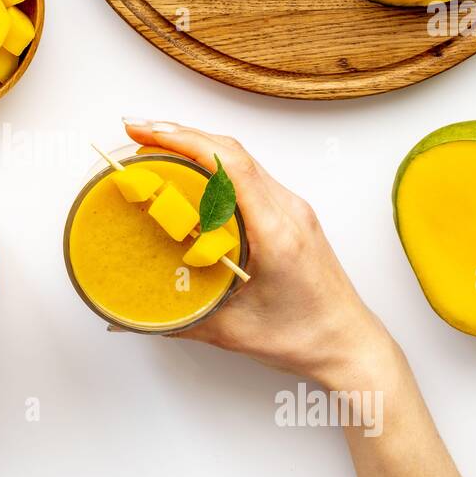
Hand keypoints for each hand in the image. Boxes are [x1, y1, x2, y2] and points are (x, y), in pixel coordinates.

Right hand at [123, 119, 397, 389]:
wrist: (347, 343)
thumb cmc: (304, 337)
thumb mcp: (230, 332)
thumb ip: (175, 319)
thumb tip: (128, 312)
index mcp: (277, 233)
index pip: (231, 167)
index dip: (185, 141)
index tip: (147, 133)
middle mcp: (288, 210)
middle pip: (232, 152)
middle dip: (180, 134)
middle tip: (137, 133)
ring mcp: (292, 208)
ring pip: (240, 159)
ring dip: (197, 145)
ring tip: (155, 146)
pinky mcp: (290, 213)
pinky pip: (248, 175)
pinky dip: (214, 165)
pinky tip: (189, 172)